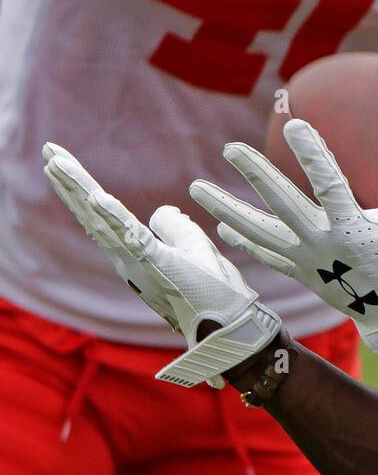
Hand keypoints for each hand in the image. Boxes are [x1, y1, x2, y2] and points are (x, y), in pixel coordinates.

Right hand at [43, 143, 280, 386]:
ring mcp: (141, 263)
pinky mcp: (159, 267)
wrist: (232, 325)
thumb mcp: (194, 248)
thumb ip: (175, 227)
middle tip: (49, 150)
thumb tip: (159, 211)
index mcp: (136, 251)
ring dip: (81, 191)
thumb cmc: (212, 291)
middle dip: (70, 182)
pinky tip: (98, 197)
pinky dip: (114, 218)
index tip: (58, 158)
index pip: (102, 213)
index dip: (80, 187)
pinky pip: (133, 238)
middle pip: (93, 214)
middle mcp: (129, 259)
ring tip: (59, 164)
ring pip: (104, 221)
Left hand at [190, 119, 377, 368]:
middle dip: (254, 174)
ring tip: (197, 189)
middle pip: (280, 203)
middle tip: (229, 148)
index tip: (293, 124)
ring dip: (227, 209)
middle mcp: (324, 244)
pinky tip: (223, 226)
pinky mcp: (303, 275)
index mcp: (354, 226)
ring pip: (260, 231)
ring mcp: (309, 261)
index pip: (328, 181)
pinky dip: (244, 241)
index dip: (311, 152)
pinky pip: (266, 255)